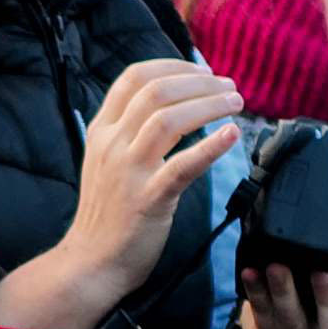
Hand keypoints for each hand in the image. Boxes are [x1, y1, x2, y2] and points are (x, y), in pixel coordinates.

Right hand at [16, 58, 240, 328]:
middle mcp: (112, 145)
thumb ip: (129, 131)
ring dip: (210, 104)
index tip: (204, 72)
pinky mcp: (148, 199)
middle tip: (230, 88)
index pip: (135, 77)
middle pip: (157, 91)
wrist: (90, 262)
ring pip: (169, 119)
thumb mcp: (106, 160)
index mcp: (101, 131)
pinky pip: (183, 166)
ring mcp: (128, 172)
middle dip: (200, 82)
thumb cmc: (107, 212)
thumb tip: (172, 103)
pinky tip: (233, 135)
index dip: (175, 66)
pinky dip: (211, 147)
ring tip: (236, 103)